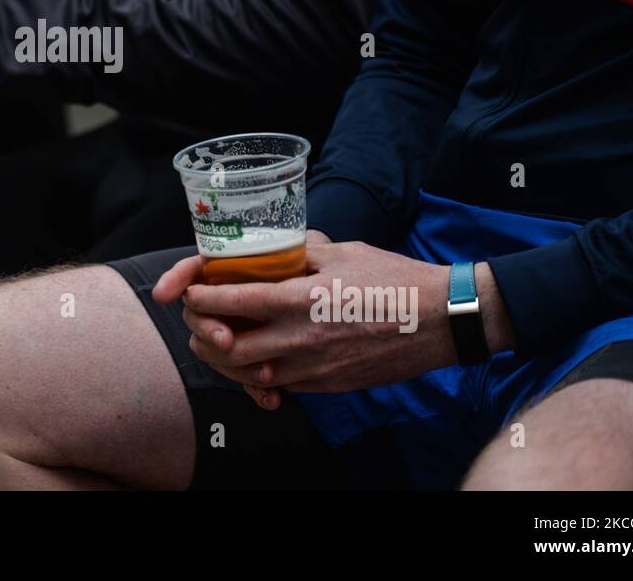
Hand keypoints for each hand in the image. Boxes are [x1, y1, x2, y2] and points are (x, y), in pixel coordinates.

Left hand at [156, 231, 464, 404]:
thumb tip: (272, 247)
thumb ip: (299, 252)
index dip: (199, 297)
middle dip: (203, 334)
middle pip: (227, 349)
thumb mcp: (342, 252)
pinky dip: (261, 375)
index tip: (190, 290)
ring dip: (228, 360)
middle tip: (201, 318)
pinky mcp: (328, 386)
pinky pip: (280, 385)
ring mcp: (314, 368)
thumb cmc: (394, 279)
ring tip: (225, 339)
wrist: (442, 321)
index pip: (230, 303)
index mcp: (300, 299)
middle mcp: (301, 339)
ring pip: (248, 375)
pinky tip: (261, 358)